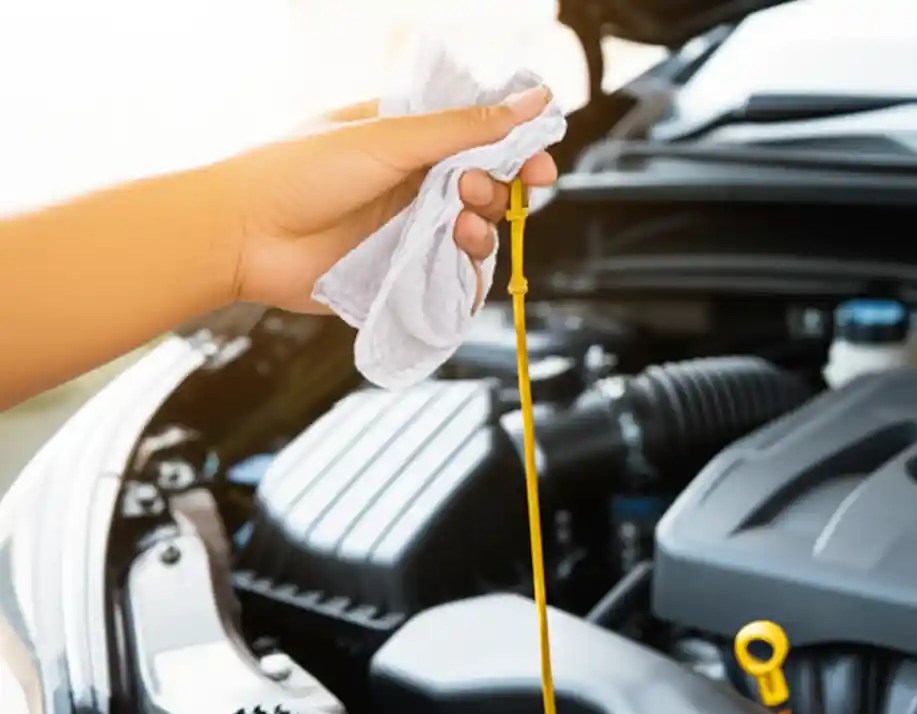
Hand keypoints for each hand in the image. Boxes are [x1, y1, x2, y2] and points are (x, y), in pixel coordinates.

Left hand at [222, 86, 556, 311]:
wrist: (241, 237)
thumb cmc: (301, 172)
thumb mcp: (389, 138)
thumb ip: (465, 126)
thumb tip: (534, 99)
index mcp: (409, 135)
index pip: (482, 135)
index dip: (517, 148)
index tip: (540, 164)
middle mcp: (413, 180)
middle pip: (487, 186)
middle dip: (498, 191)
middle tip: (476, 192)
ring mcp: (407, 228)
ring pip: (475, 232)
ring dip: (482, 231)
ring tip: (461, 230)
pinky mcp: (400, 273)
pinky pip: (453, 277)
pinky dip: (467, 274)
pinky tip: (458, 262)